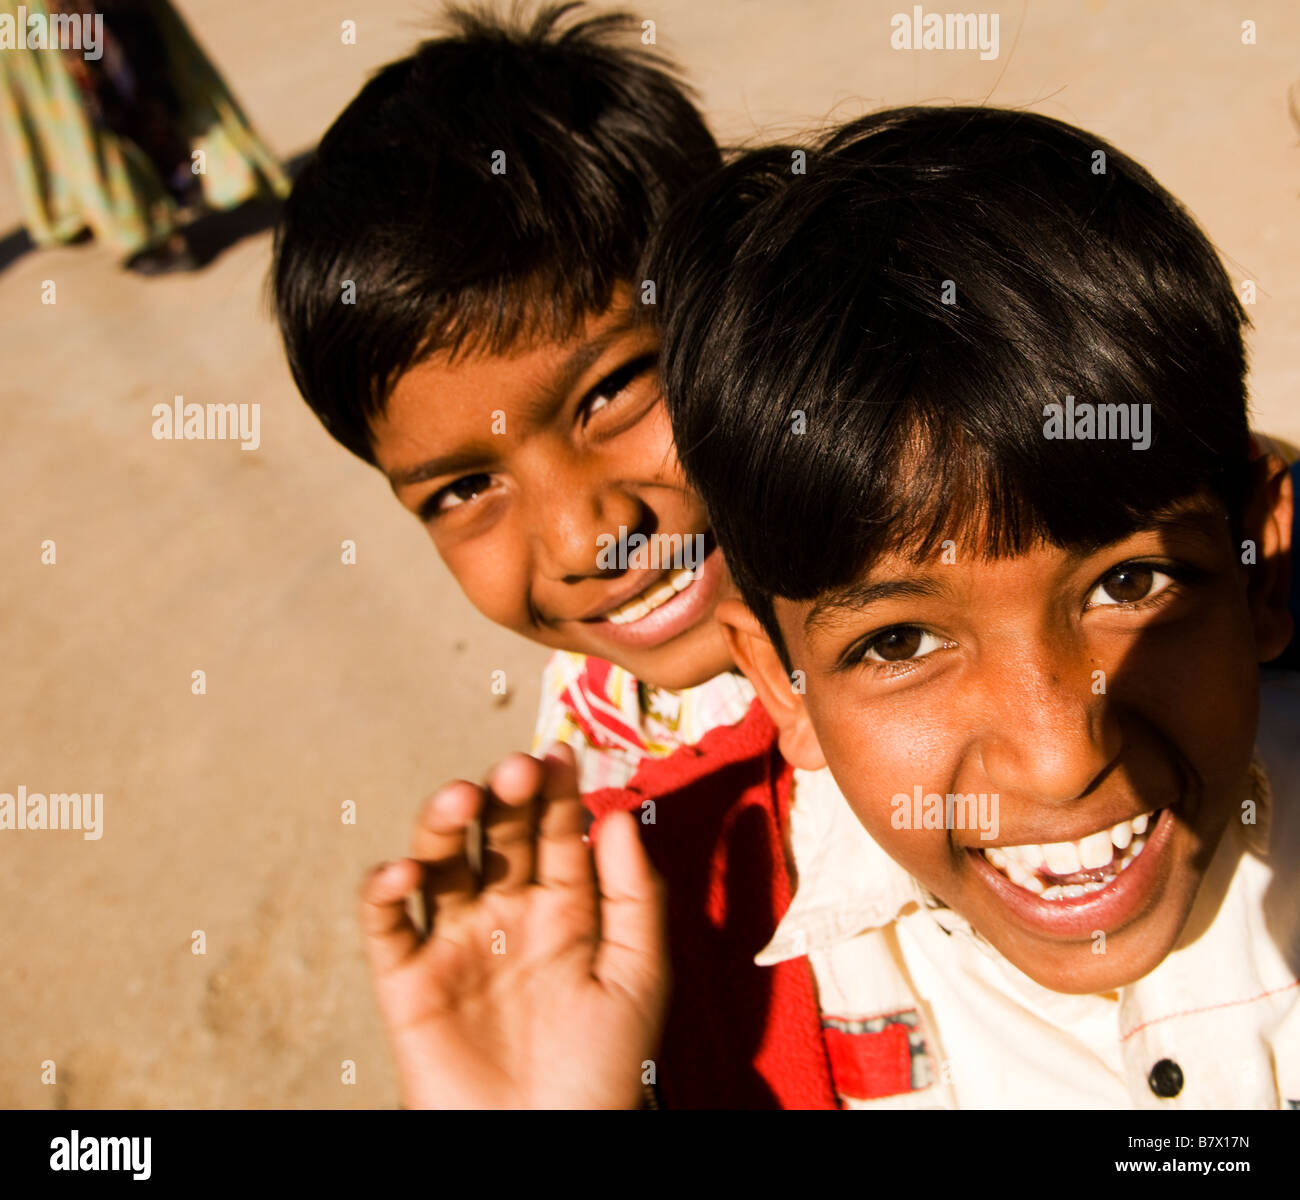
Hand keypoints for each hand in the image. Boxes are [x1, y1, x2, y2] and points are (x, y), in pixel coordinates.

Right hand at [359, 744, 668, 1107]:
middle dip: (504, 799)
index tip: (560, 754)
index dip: (556, 793)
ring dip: (442, 826)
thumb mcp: (638, 977)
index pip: (556, 834)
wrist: (546, 1147)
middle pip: (496, 837)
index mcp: (564, 910)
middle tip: (516, 771)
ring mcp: (456, 944)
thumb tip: (618, 814)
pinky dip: (384, 894)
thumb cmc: (604, 1072)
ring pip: (439, 865)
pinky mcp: (408, 982)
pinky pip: (387, 928)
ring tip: (461, 798)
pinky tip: (404, 874)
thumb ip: (634, 894)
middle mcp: (507, 915)